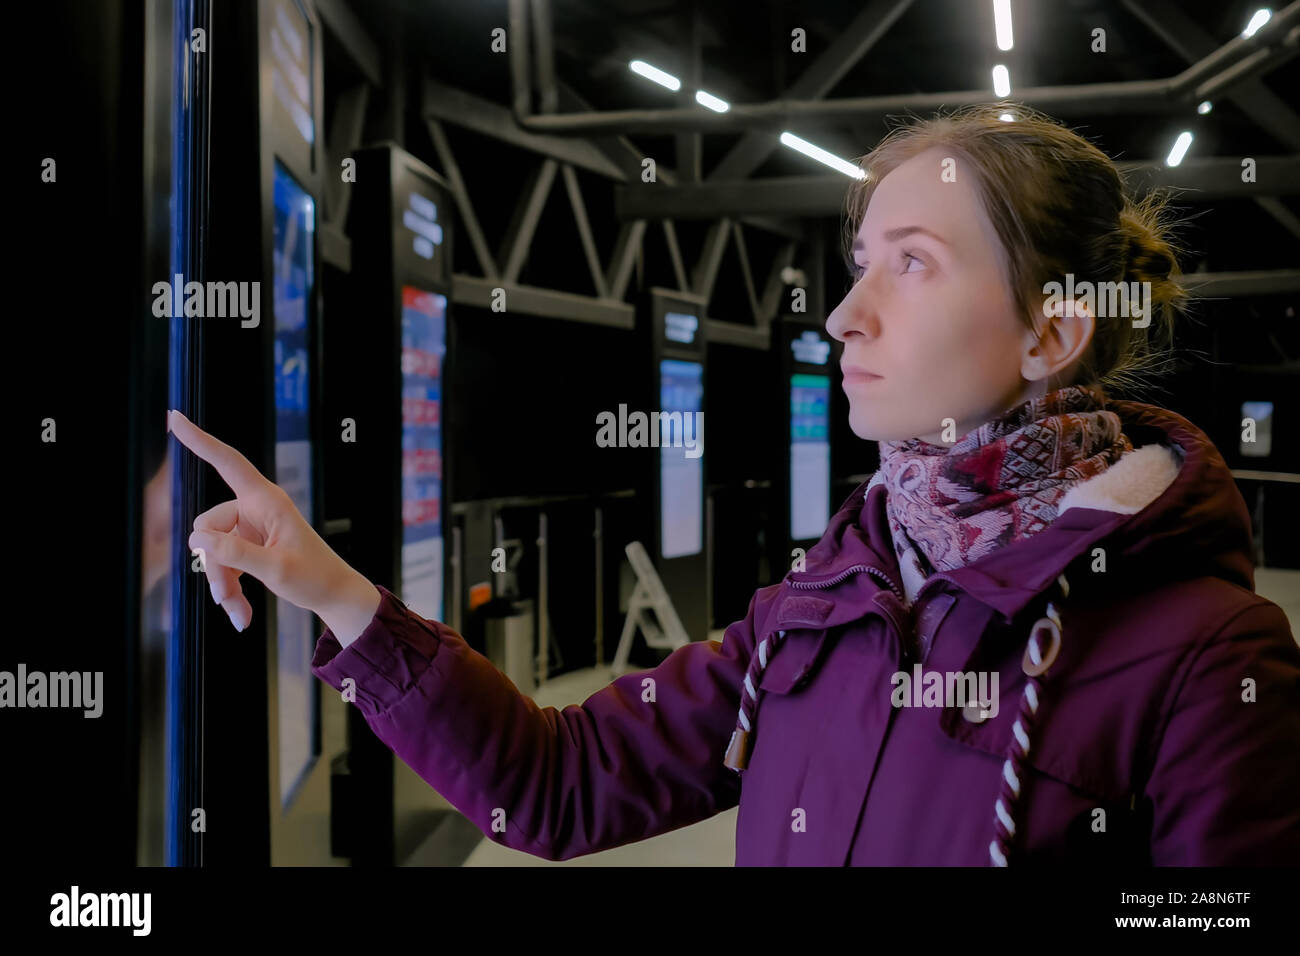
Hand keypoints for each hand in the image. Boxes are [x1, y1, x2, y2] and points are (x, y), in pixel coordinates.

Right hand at [167, 409, 380, 641]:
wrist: (333, 595)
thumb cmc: (315, 576)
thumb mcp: (276, 568)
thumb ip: (236, 553)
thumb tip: (199, 539)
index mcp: (267, 501)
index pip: (228, 462)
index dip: (200, 440)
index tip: (176, 417)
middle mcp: (255, 509)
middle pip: (208, 527)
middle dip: (214, 564)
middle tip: (227, 595)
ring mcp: (250, 529)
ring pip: (212, 551)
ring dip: (221, 583)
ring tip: (236, 610)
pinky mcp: (247, 547)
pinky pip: (222, 564)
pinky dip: (229, 589)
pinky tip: (240, 615)